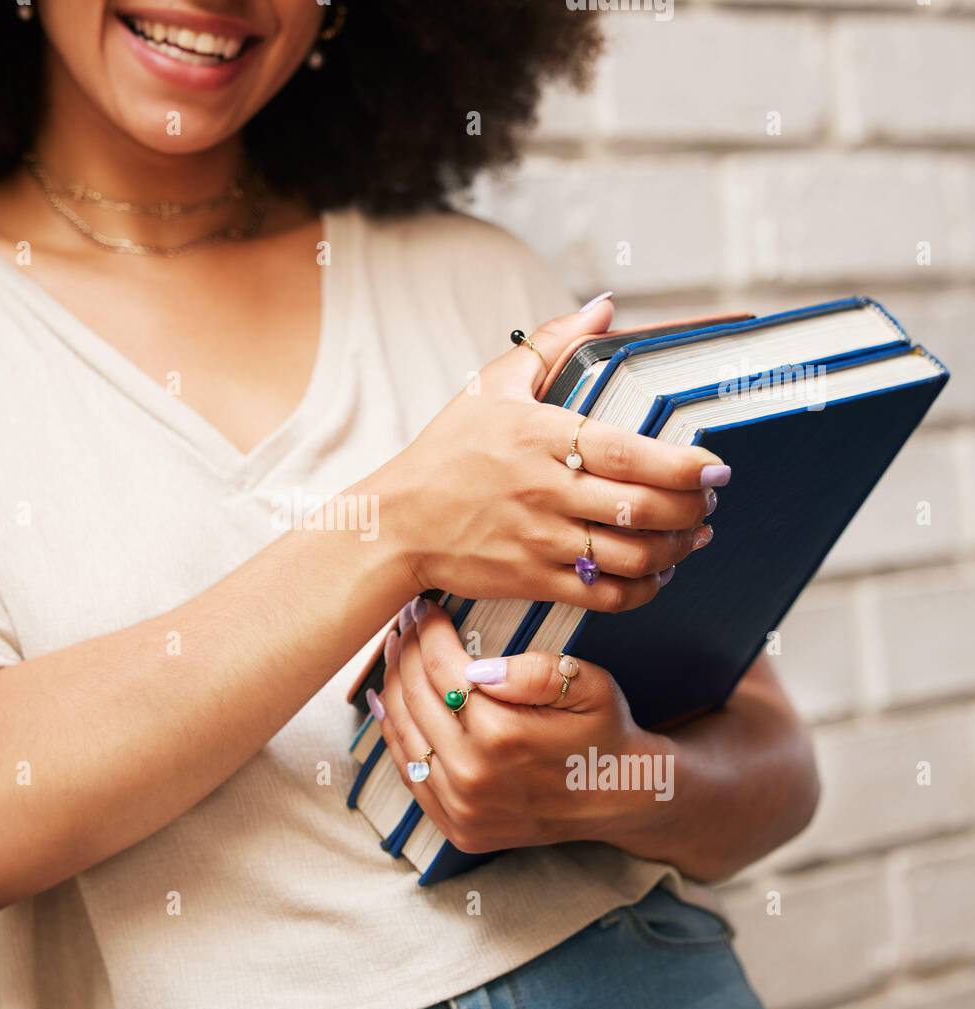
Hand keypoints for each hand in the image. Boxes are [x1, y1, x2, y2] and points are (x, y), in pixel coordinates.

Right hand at [368, 298, 725, 611]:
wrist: (398, 522)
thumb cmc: (447, 451)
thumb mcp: (490, 386)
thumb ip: (551, 343)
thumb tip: (603, 306)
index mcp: (541, 437)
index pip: (632, 456)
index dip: (685, 466)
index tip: (716, 467)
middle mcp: (546, 491)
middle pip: (645, 510)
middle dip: (693, 508)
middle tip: (708, 499)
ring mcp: (541, 541)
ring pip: (634, 557)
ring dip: (677, 549)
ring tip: (692, 536)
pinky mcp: (534, 581)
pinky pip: (607, 596)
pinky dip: (644, 589)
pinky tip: (654, 573)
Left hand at [370, 598, 676, 854]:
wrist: (620, 798)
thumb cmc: (603, 731)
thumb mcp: (590, 687)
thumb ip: (538, 671)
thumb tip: (480, 667)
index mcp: (502, 735)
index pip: (442, 668)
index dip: (427, 631)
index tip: (423, 607)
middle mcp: (472, 776)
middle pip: (415, 697)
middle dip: (406, 651)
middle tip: (405, 622)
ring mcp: (460, 807)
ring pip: (404, 733)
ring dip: (392, 686)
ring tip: (396, 652)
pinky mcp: (456, 826)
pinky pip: (409, 771)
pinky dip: (395, 732)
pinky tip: (388, 702)